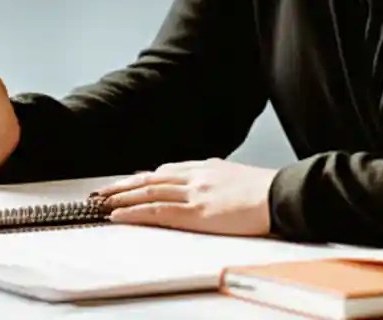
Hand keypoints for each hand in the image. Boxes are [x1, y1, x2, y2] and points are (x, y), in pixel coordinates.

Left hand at [93, 158, 278, 235]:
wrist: (282, 194)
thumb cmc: (267, 190)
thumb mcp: (236, 176)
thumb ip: (217, 178)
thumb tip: (208, 182)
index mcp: (205, 167)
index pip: (166, 171)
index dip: (143, 177)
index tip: (127, 182)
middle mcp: (195, 176)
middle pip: (150, 179)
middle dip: (123, 185)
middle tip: (101, 191)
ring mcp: (194, 193)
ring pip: (147, 193)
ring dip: (121, 197)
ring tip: (100, 203)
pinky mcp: (196, 213)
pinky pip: (157, 212)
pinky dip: (134, 212)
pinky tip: (118, 215)